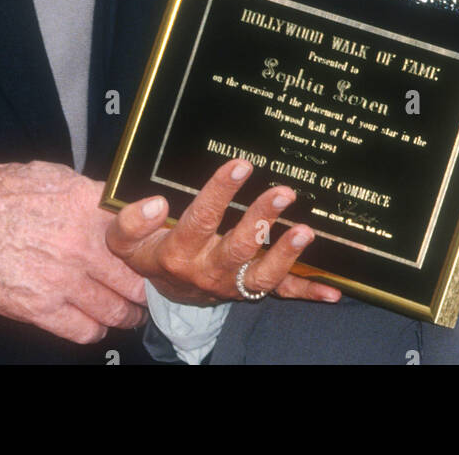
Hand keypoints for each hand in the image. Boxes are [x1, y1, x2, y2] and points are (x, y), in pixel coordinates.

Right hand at [0, 160, 146, 343]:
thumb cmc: (2, 192)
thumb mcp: (57, 177)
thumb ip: (92, 195)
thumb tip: (118, 204)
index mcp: (90, 207)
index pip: (144, 232)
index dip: (156, 245)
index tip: (161, 252)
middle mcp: (83, 245)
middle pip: (136, 279)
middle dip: (146, 288)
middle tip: (150, 291)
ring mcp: (63, 280)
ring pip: (116, 310)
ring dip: (127, 315)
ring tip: (130, 313)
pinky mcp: (40, 309)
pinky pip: (84, 331)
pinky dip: (96, 330)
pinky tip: (96, 324)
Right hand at [106, 158, 341, 305]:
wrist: (164, 289)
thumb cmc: (150, 249)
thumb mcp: (125, 241)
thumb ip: (130, 222)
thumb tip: (155, 203)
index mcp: (178, 253)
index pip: (199, 220)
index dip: (219, 193)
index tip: (241, 164)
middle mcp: (208, 271)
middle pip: (237, 249)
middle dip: (261, 220)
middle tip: (283, 191)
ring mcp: (233, 284)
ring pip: (262, 276)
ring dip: (286, 255)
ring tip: (306, 231)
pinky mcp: (251, 291)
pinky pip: (281, 294)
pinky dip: (308, 292)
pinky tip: (332, 290)